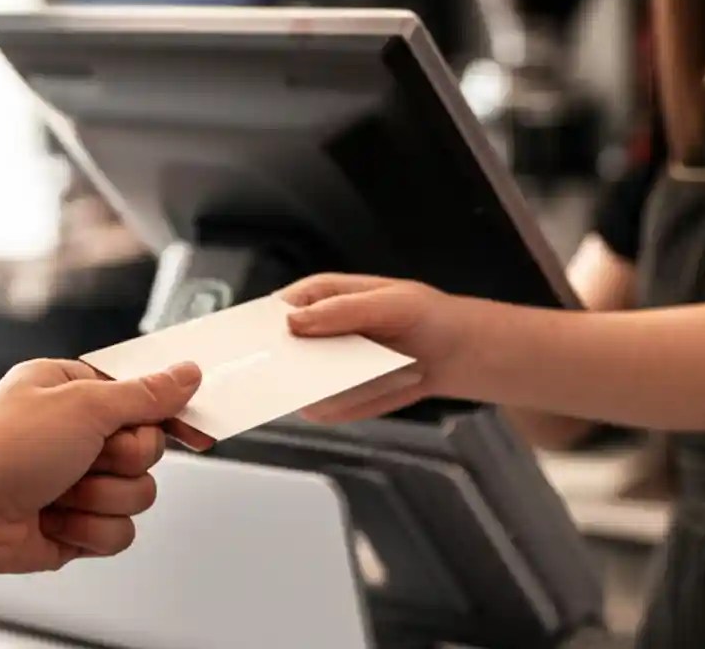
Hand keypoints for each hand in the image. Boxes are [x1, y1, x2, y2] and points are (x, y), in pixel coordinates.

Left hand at [0, 359, 201, 577]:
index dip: (167, 410)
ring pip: (139, 494)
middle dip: (121, 459)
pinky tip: (56, 519)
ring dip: (102, 497)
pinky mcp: (75, 525)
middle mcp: (75, 434)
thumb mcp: (82, 404)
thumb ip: (144, 393)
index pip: (142, 395)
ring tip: (60, 490)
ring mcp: (76, 481)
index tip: (193, 426)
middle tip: (89, 454)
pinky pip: (120, 532)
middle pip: (148, 448)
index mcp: (72, 390)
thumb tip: (184, 374)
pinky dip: (90, 529)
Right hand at [278, 274, 466, 421]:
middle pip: (283, 346)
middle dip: (272, 359)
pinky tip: (323, 408)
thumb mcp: (389, 303)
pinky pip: (326, 405)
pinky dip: (327, 408)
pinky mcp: (343, 395)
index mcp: (323, 297)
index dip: (261, 321)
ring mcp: (329, 365)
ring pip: (300, 379)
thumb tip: (293, 322)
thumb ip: (342, 311)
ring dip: (294, 387)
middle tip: (261, 371)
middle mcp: (319, 332)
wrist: (457, 352)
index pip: (281, 306)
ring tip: (291, 392)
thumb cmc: (426, 316)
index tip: (247, 337)